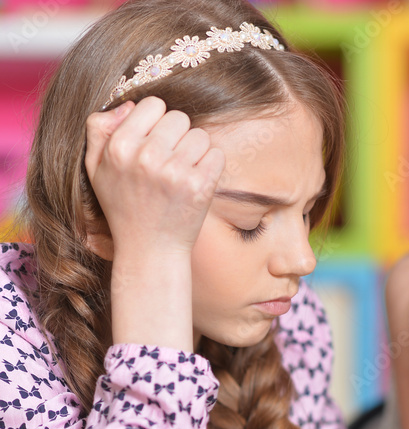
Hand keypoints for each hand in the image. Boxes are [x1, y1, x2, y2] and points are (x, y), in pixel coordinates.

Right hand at [84, 96, 224, 258]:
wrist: (149, 249)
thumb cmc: (123, 206)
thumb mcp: (95, 168)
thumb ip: (99, 129)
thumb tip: (129, 105)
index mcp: (119, 147)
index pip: (153, 104)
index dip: (156, 121)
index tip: (154, 141)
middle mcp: (147, 156)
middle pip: (179, 117)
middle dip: (178, 136)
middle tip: (169, 160)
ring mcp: (175, 172)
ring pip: (201, 135)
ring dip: (196, 151)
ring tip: (181, 172)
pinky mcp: (200, 186)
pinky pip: (217, 154)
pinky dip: (211, 165)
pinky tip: (196, 180)